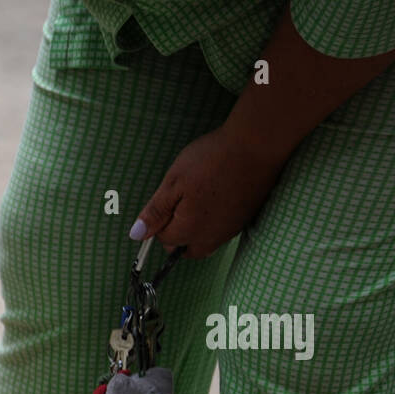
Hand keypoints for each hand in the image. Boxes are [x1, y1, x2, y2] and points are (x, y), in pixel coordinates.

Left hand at [130, 125, 286, 258]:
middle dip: (177, 234)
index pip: (165, 240)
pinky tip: (216, 197)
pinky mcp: (245, 220)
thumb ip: (155, 212)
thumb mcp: (174, 182)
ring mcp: (230, 230)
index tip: (167, 199)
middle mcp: (211, 237)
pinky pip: (222, 231)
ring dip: (196, 228)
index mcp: (190, 230)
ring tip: (199, 196)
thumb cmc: (212, 159)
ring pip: (205, 242)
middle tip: (180, 203)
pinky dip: (214, 221)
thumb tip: (137, 235)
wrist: (257, 144)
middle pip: (186, 250)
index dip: (160, 222)